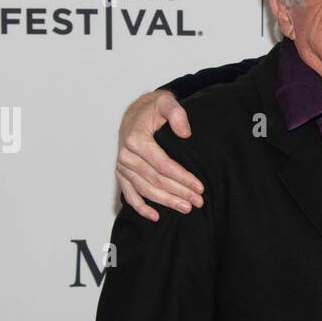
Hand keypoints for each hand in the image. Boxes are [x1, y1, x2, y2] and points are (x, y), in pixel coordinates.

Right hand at [115, 90, 204, 219]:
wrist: (135, 113)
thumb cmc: (153, 110)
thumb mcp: (166, 103)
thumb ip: (177, 114)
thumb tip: (186, 133)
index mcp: (136, 139)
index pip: (163, 165)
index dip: (182, 178)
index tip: (199, 186)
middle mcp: (126, 155)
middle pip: (156, 180)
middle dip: (179, 192)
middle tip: (198, 201)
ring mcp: (122, 167)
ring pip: (146, 190)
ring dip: (166, 202)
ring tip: (186, 208)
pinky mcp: (121, 175)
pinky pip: (130, 195)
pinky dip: (142, 208)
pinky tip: (156, 217)